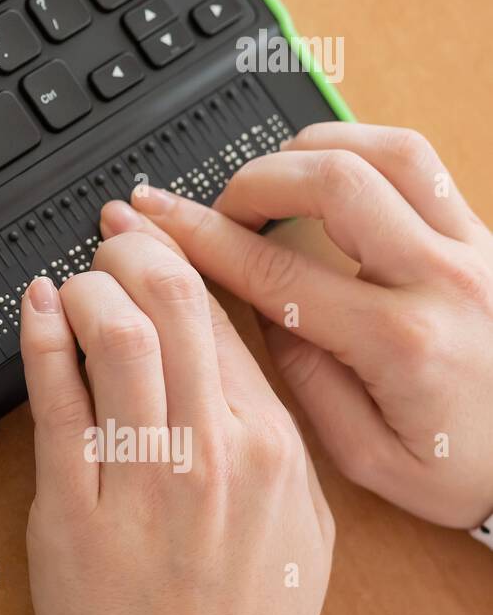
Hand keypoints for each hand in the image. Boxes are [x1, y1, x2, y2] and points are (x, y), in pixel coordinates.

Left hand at [20, 231, 332, 614]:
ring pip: (119, 337)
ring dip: (90, 287)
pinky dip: (42, 336)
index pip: (219, 317)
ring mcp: (140, 478)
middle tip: (110, 244)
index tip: (152, 237)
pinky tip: (37, 308)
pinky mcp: (73, 503)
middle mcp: (210, 454)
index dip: (178, 260)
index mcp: (268, 446)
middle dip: (134, 253)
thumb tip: (226, 349)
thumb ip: (271, 432)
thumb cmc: (231, 608)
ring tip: (78, 282)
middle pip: (174, 306)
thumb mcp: (294, 521)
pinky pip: (55, 398)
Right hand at [126, 122, 492, 529]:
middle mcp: (443, 279)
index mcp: (403, 342)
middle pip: (332, 181)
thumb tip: (262, 310)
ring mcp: (472, 246)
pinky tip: (329, 172)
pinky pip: (418, 160)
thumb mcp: (368, 458)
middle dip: (253, 181)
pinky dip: (360, 147)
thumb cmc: (467, 467)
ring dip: (310, 150)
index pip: (276, 269)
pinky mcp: (483, 234)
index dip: (201, 237)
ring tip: (273, 181)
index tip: (155, 218)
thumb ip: (306, 382)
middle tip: (220, 207)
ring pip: (382, 150)